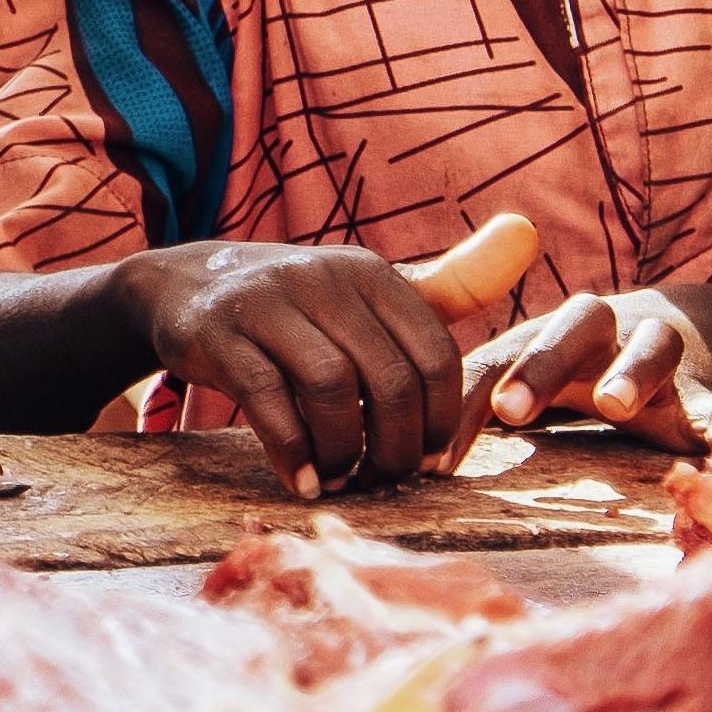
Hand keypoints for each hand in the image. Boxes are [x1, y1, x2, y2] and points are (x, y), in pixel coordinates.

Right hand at [118, 237, 463, 495]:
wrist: (183, 287)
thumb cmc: (301, 306)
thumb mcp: (373, 291)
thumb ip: (453, 280)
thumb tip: (528, 231)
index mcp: (371, 273)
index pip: (435, 354)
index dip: (442, 422)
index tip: (432, 463)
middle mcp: (322, 277)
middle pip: (388, 379)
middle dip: (396, 447)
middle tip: (385, 480)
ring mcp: (266, 302)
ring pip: (330, 389)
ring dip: (343, 452)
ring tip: (342, 480)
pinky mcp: (217, 333)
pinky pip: (266, 400)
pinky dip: (291, 451)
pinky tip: (300, 478)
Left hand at [453, 288, 711, 460]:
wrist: (685, 335)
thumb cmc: (578, 364)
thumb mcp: (529, 374)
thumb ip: (478, 405)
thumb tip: (411, 459)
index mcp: (543, 336)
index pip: (498, 356)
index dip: (467, 394)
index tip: (435, 447)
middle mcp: (601, 335)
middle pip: (569, 329)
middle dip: (538, 365)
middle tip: (508, 408)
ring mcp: (660, 355)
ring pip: (650, 347)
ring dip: (629, 371)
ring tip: (612, 405)